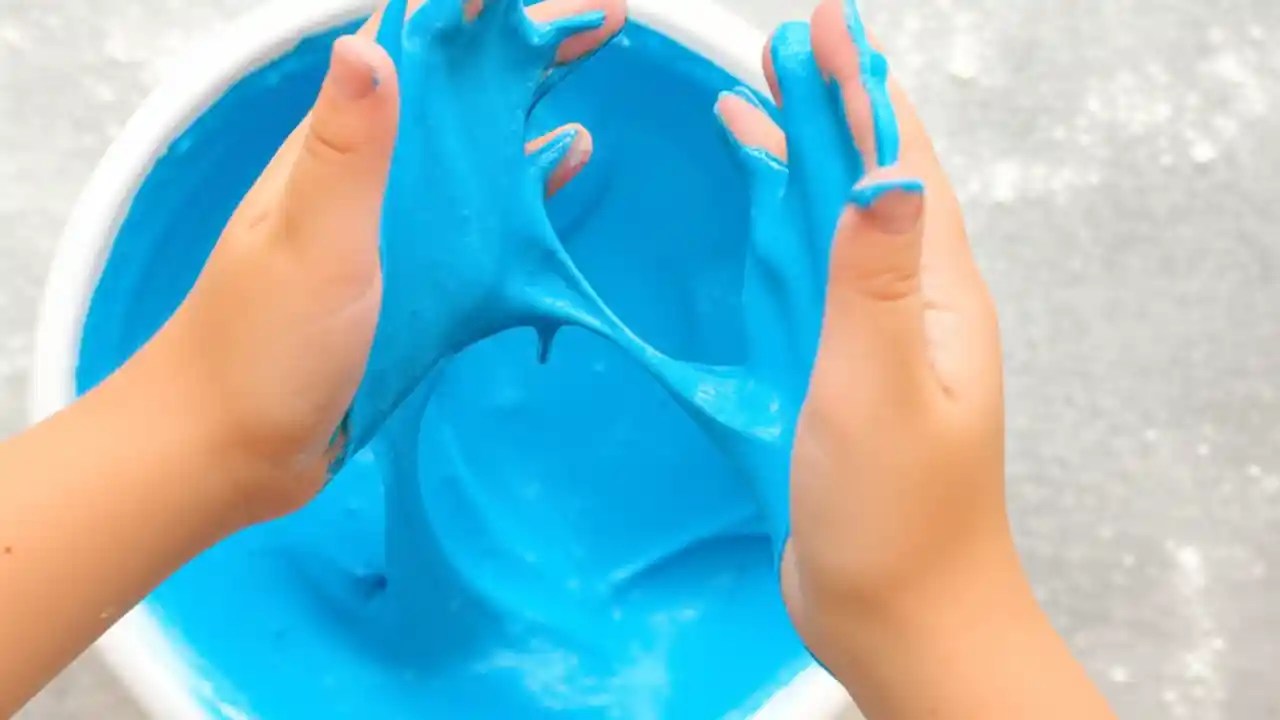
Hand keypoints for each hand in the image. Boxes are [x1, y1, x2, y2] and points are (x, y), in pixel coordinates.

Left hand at [138, 0, 614, 527]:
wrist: (234, 448)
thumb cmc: (262, 344)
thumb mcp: (311, 240)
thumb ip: (344, 151)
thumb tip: (368, 46)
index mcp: (343, 146)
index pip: (416, 48)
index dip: (477, 13)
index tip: (557, 2)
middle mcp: (374, 172)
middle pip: (457, 88)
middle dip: (522, 49)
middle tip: (602, 21)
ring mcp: (397, 225)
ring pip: (474, 148)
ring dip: (528, 109)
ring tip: (588, 80)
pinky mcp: (416, 278)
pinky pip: (482, 217)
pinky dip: (525, 187)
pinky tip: (559, 174)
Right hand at [719, 2, 1110, 716]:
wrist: (898, 619)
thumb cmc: (897, 519)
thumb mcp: (880, 389)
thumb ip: (871, 281)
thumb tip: (882, 169)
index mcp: (933, 294)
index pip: (900, 162)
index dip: (863, 90)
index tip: (827, 28)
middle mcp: (907, 305)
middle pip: (865, 180)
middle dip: (827, 108)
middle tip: (785, 47)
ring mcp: (870, 341)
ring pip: (830, 228)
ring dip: (800, 162)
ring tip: (757, 108)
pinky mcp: (834, 378)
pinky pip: (804, 285)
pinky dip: (776, 235)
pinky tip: (754, 222)